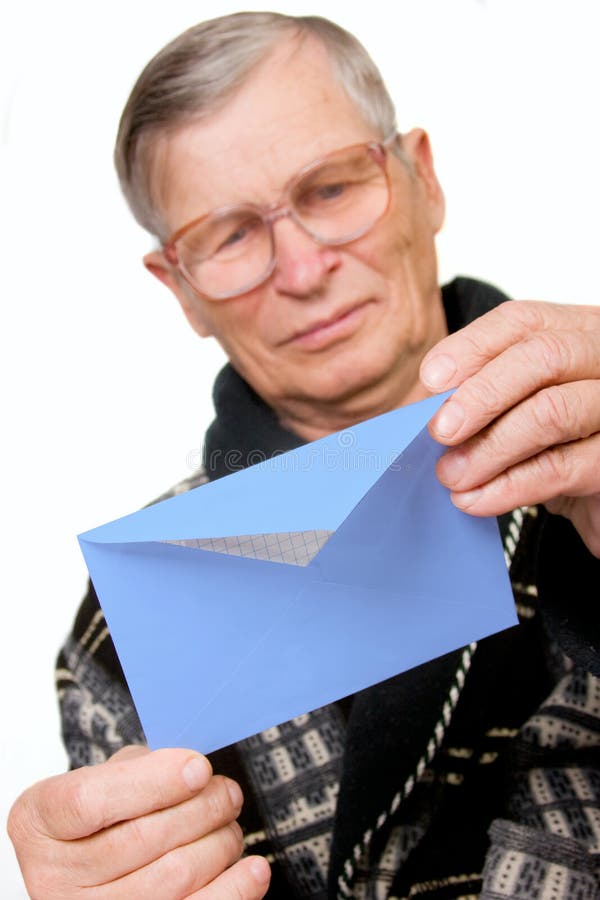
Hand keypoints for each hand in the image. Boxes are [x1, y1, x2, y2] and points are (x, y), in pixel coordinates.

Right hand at [7, 745, 270, 898]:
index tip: (200, 767)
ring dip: (219, 844)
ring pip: (172, 878)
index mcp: (39, 820)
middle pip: (141, 839)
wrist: (97, 860)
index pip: (91, 800)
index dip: (152, 782)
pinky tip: (254, 869)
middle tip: (227, 792)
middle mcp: (51, 876)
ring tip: (229, 824)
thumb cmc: (110, 808)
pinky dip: (233, 892)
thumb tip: (194, 773)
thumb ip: (141, 769)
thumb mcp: (110, 775)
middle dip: (201, 809)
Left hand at [420, 300, 599, 556]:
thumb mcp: (518, 412)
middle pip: (542, 356)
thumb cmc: (560, 450)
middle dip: (481, 395)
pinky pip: (561, 467)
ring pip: (552, 411)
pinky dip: (510, 486)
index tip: (431, 380)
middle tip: (440, 432)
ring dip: (489, 447)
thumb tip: (425, 407)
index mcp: (578, 333)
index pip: (523, 322)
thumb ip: (482, 399)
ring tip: (452, 475)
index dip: (472, 347)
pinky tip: (477, 499)